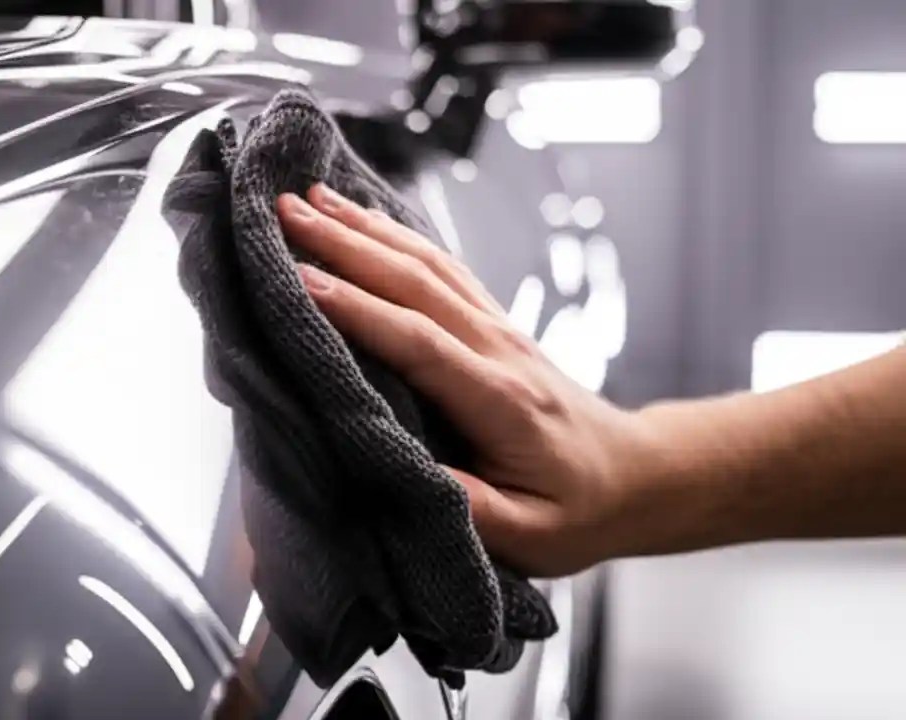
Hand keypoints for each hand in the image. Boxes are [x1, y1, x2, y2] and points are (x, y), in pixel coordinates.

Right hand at [277, 185, 667, 576]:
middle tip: (282, 212)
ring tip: (308, 197)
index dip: (357, 310)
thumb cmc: (578, 512)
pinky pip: (441, 267)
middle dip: (344, 244)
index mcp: (501, 400)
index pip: (419, 342)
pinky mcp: (493, 324)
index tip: (298, 281)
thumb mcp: (529, 534)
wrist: (635, 477)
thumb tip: (396, 472)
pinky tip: (362, 215)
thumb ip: (466, 506)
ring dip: (364, 227)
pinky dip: (395, 235)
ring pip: (426, 263)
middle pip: (415, 282)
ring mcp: (498, 329)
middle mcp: (498, 349)